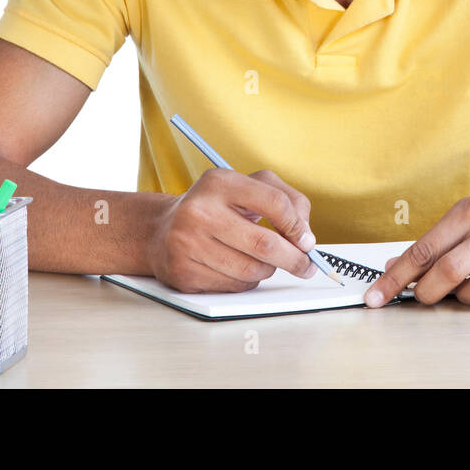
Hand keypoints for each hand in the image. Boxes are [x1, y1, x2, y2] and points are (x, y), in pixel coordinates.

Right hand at [148, 168, 318, 292]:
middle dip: (294, 259)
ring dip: (267, 270)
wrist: (162, 230)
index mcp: (220, 183)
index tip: (307, 240)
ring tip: (261, 260)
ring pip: (251, 270)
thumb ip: (286, 200)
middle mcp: (200, 211)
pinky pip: (233, 286)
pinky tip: (236, 267)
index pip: (274, 203)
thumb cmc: (215, 208)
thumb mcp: (248, 188)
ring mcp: (188, 244)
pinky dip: (246, 281)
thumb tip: (305, 236)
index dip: (298, 226)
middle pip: (265, 244)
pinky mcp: (183, 272)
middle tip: (306, 266)